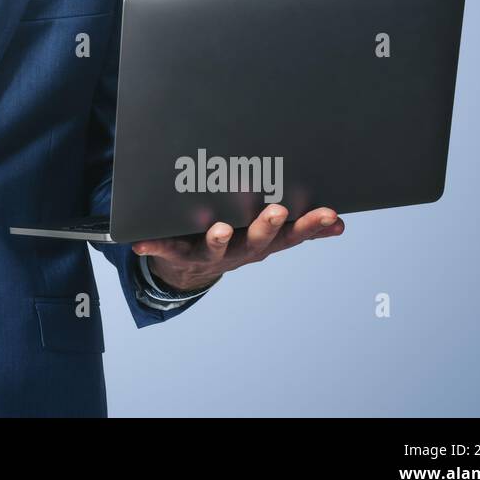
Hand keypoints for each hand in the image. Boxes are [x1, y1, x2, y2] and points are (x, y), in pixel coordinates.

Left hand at [131, 205, 344, 290]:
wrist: (191, 268)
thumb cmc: (235, 240)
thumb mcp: (269, 235)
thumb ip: (302, 228)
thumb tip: (339, 223)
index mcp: (261, 242)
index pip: (291, 235)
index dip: (310, 226)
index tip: (328, 214)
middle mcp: (238, 250)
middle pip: (257, 241)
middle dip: (267, 226)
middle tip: (277, 210)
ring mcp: (208, 253)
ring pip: (215, 248)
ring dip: (218, 239)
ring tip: (220, 229)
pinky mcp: (177, 253)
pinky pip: (164, 249)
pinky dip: (153, 246)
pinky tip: (139, 243)